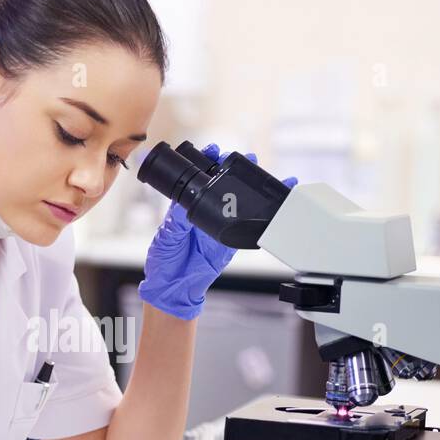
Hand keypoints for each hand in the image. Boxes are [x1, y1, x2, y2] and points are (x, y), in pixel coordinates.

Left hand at [137, 143, 296, 319]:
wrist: (173, 288)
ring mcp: (220, 226)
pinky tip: (276, 203)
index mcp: (186, 207)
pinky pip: (249, 227)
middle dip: (235, 169)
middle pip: (223, 185)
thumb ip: (176, 223)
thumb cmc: (163, 261)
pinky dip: (264, 216)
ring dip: (252, 187)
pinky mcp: (231, 242)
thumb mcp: (166, 238)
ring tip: (264, 172)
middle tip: (247, 157)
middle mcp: (205, 213)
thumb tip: (185, 208)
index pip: (199, 179)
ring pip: (239, 202)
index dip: (208, 162)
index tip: (213, 151)